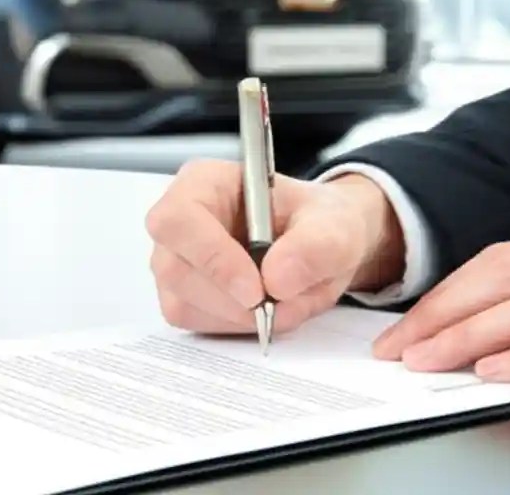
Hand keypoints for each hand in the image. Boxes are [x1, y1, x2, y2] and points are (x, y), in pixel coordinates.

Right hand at [145, 159, 405, 335]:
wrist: (321, 248)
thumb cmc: (319, 223)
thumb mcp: (336, 225)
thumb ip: (315, 246)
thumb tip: (277, 280)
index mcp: (206, 182)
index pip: (179, 219)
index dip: (211, 257)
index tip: (256, 290)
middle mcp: (179, 221)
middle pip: (173, 268)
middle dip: (229, 299)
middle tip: (277, 306)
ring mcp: (174, 260)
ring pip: (181, 303)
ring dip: (237, 316)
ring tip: (283, 302)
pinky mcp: (180, 294)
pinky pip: (193, 321)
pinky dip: (233, 326)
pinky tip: (262, 309)